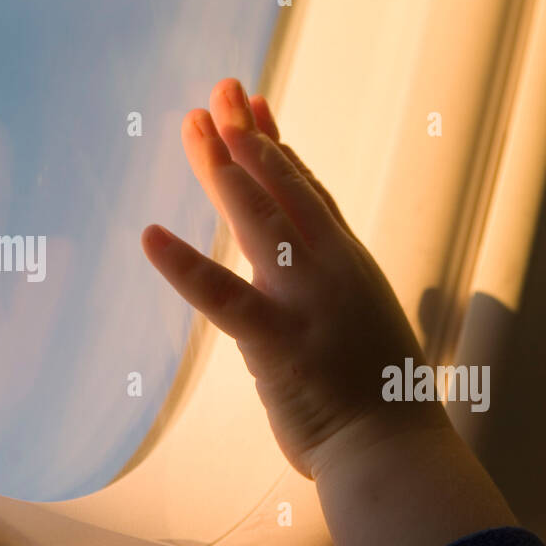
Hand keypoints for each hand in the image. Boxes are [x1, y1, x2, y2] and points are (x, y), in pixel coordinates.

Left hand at [141, 78, 447, 479]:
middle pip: (283, 190)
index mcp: (350, 268)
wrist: (394, 452)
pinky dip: (185, 267)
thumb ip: (338, 297)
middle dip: (247, 138)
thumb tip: (321, 287)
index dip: (277, 150)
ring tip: (194, 129)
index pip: (309, 194)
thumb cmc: (383, 404)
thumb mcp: (368, 329)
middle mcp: (332, 271)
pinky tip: (150, 236)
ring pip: (260, 222)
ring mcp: (308, 303)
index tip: (255, 111)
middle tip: (219, 94)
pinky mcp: (278, 343)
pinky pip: (225, 298)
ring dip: (224, 172)